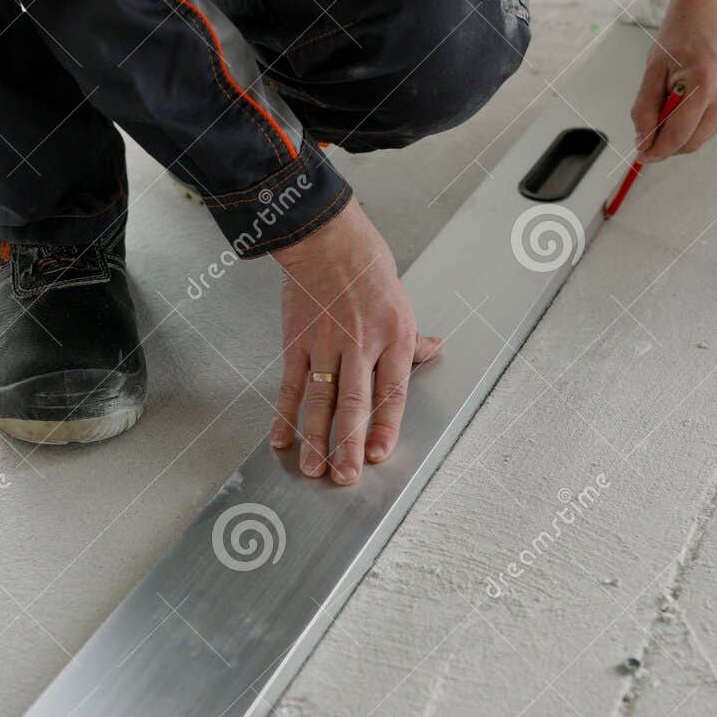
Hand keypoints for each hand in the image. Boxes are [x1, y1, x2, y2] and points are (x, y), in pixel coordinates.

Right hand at [269, 200, 442, 484]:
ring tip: (312, 468)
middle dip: (348, 443)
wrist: (327, 240)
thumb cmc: (367, 268)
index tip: (379, 454)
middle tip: (344, 476)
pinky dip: (284, 414)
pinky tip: (280, 439)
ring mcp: (325, 344)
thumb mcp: (402, 303)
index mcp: (393, 337)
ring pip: (319, 399)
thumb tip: (435, 350)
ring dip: (315, 437)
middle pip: (353, 402)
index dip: (385, 426)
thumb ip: (414, 339)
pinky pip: (290, 384)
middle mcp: (360, 344)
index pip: (391, 391)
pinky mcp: (296, 342)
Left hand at [632, 0, 716, 162]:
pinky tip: (683, 102)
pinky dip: (692, 124)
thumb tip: (643, 140)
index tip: (641, 154)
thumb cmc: (680, 33)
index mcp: (702, 85)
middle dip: (667, 145)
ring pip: (701, 137)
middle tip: (647, 134)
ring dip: (679, 135)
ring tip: (666, 108)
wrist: (709, 9)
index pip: (677, 136)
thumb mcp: (653, 69)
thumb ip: (645, 108)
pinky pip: (710, 125)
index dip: (656, 150)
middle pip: (691, 143)